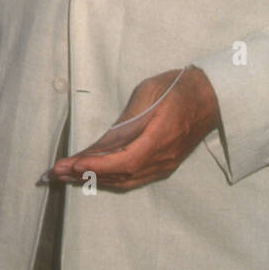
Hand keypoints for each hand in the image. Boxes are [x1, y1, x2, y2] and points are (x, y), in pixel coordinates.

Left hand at [47, 66, 220, 192]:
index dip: (95, 166)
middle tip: (56, 172)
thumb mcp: (148, 93)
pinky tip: (93, 175)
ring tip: (67, 175)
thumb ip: (125, 121)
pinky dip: (110, 178)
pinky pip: (133, 178)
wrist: (211, 98)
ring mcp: (164, 165)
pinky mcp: (163, 165)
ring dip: (95, 179)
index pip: (122, 161)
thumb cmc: (178, 89)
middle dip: (86, 175)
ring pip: (125, 181)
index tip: (70, 164)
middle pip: (120, 176)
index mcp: (160, 138)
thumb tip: (101, 144)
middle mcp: (162, 158)